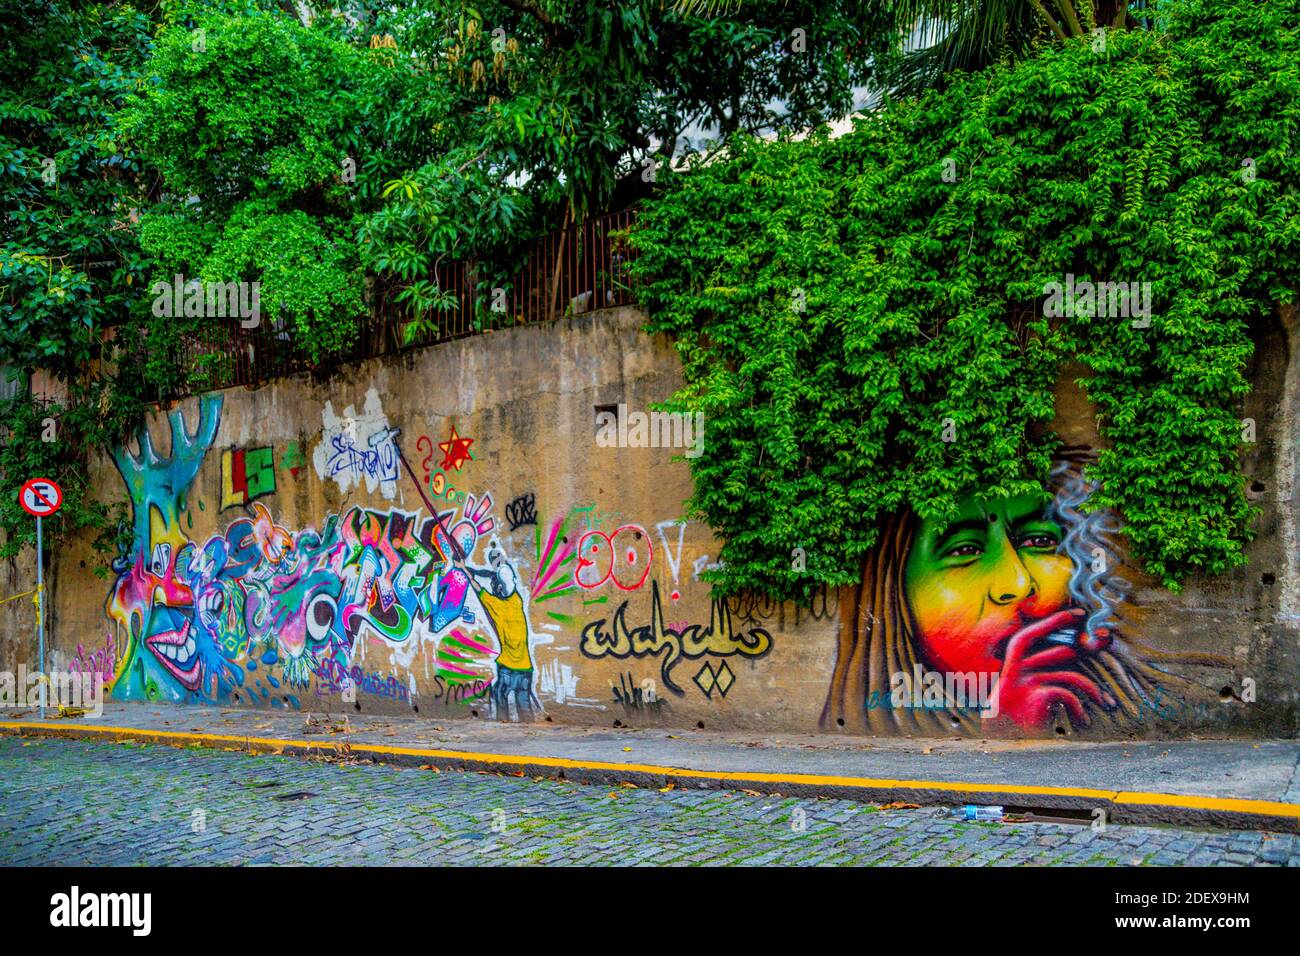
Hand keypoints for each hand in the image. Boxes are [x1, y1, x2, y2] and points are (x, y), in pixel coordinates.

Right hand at [991, 608, 1115, 728]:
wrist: (997, 748)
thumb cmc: (1011, 725)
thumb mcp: (1019, 696)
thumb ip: (1036, 677)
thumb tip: (1070, 657)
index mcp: (1009, 667)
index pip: (1029, 634)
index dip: (1054, 621)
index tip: (1078, 614)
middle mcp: (1015, 670)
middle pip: (1061, 651)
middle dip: (1088, 651)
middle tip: (1104, 648)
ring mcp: (1025, 683)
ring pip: (1072, 675)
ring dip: (1093, 691)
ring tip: (1105, 703)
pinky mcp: (1036, 697)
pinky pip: (1069, 695)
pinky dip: (1080, 710)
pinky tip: (1082, 721)